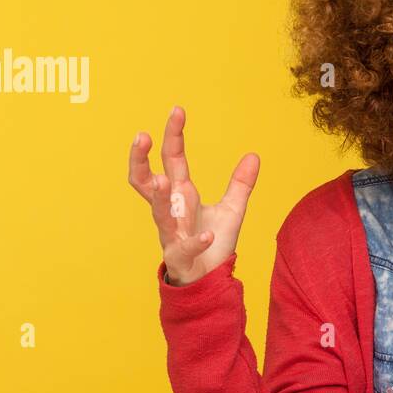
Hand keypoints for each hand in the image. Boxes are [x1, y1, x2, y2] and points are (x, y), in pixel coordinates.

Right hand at [128, 106, 259, 284]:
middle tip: (140, 137)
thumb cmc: (212, 243)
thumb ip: (240, 184)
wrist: (209, 281)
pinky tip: (207, 235)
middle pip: (145, 182)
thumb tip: (253, 155)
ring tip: (163, 182)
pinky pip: (185, 248)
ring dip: (159, 198)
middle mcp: (171, 212)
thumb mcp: (232, 210)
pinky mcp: (180, 258)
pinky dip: (196, 241)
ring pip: (158, 214)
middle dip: (140, 160)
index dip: (173, 135)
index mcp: (181, 195)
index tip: (178, 111)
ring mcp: (172, 234)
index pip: (172, 160)